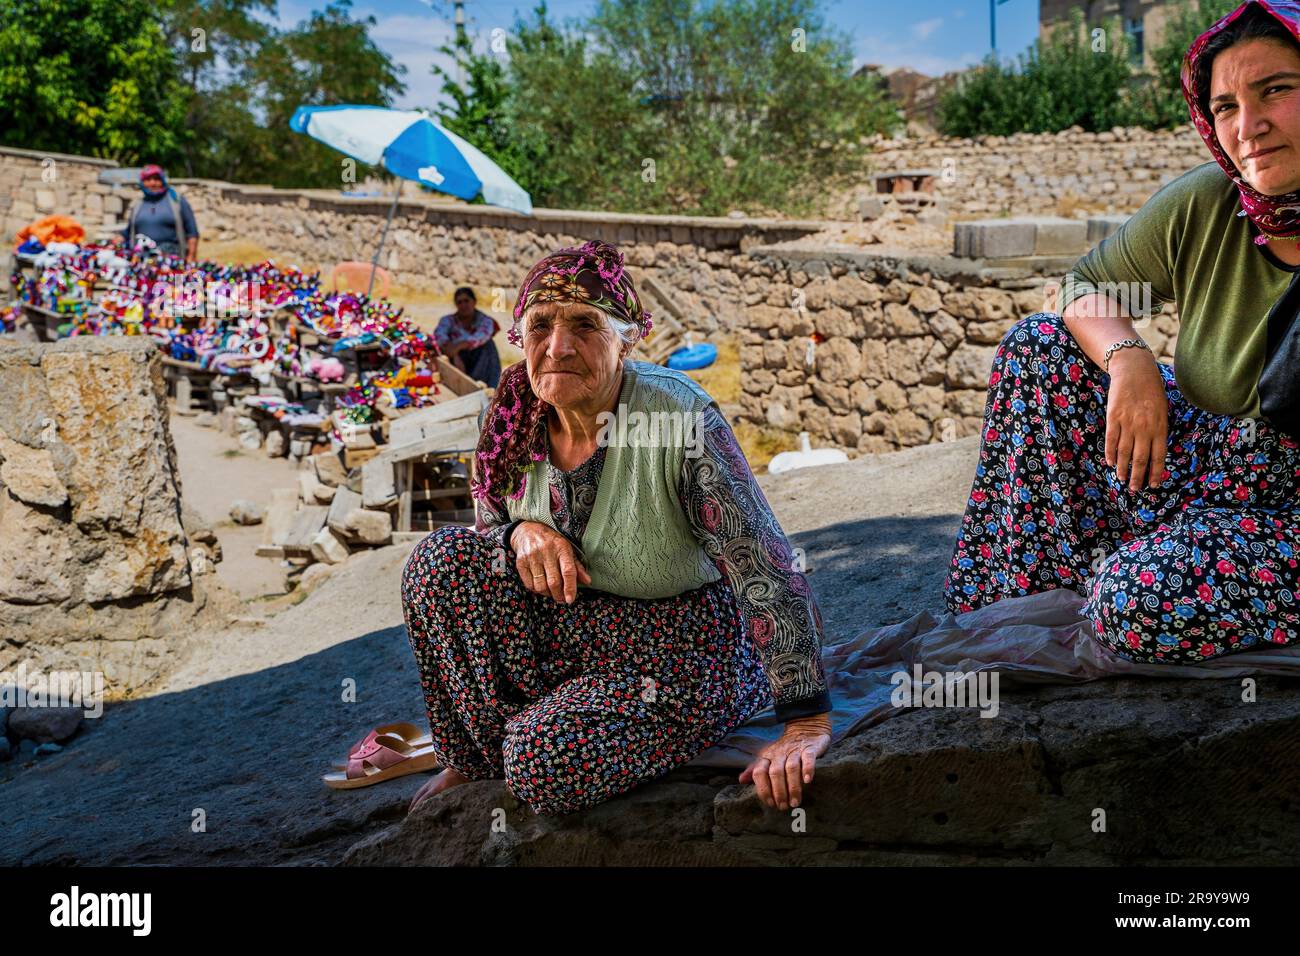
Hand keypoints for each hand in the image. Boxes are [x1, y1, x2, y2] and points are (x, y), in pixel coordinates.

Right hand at [511, 520, 591, 602]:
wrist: (527, 530)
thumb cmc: (551, 542)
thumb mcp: (567, 549)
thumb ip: (577, 566)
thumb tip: (587, 581)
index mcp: (561, 548)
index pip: (568, 571)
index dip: (570, 588)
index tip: (571, 599)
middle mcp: (546, 551)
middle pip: (554, 582)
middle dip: (559, 595)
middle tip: (562, 599)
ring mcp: (532, 557)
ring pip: (541, 586)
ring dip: (547, 594)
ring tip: (551, 593)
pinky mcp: (521, 562)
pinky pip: (529, 584)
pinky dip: (536, 590)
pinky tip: (541, 587)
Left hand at [739, 712, 830, 810]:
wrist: (805, 729)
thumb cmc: (785, 749)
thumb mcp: (768, 757)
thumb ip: (755, 769)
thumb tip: (741, 780)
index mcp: (767, 757)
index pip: (759, 772)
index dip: (763, 788)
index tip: (770, 803)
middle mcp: (779, 753)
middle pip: (775, 772)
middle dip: (779, 791)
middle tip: (784, 806)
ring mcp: (795, 750)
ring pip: (791, 768)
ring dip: (793, 786)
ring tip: (795, 802)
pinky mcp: (810, 748)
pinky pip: (808, 757)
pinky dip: (808, 769)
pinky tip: (808, 781)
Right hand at [1105, 348, 1168, 491]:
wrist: (1134, 370)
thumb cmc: (1151, 390)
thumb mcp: (1162, 410)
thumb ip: (1159, 429)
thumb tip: (1154, 450)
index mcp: (1160, 426)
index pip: (1158, 456)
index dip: (1155, 472)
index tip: (1153, 485)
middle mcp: (1144, 427)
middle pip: (1140, 458)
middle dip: (1138, 476)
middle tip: (1135, 489)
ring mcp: (1127, 423)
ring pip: (1124, 452)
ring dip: (1123, 468)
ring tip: (1122, 479)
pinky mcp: (1113, 417)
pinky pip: (1111, 440)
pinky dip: (1110, 453)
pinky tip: (1110, 463)